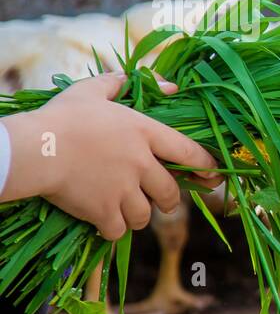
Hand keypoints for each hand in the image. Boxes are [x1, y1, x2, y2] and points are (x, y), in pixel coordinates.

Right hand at [0, 72, 220, 239]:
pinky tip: (102, 222)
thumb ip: (125, 83)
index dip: (206, 166)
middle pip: (170, 193)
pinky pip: (118, 230)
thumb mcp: (93, 91)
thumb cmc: (62, 118)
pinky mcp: (104, 211)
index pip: (189, 152)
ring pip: (144, 215)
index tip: (212, 174)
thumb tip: (167, 84)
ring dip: (137, 215)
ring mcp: (124, 190)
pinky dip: (111, 229)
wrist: (34, 149)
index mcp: (144, 133)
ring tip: (124, 209)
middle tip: (162, 201)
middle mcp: (141, 164)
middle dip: (168, 200)